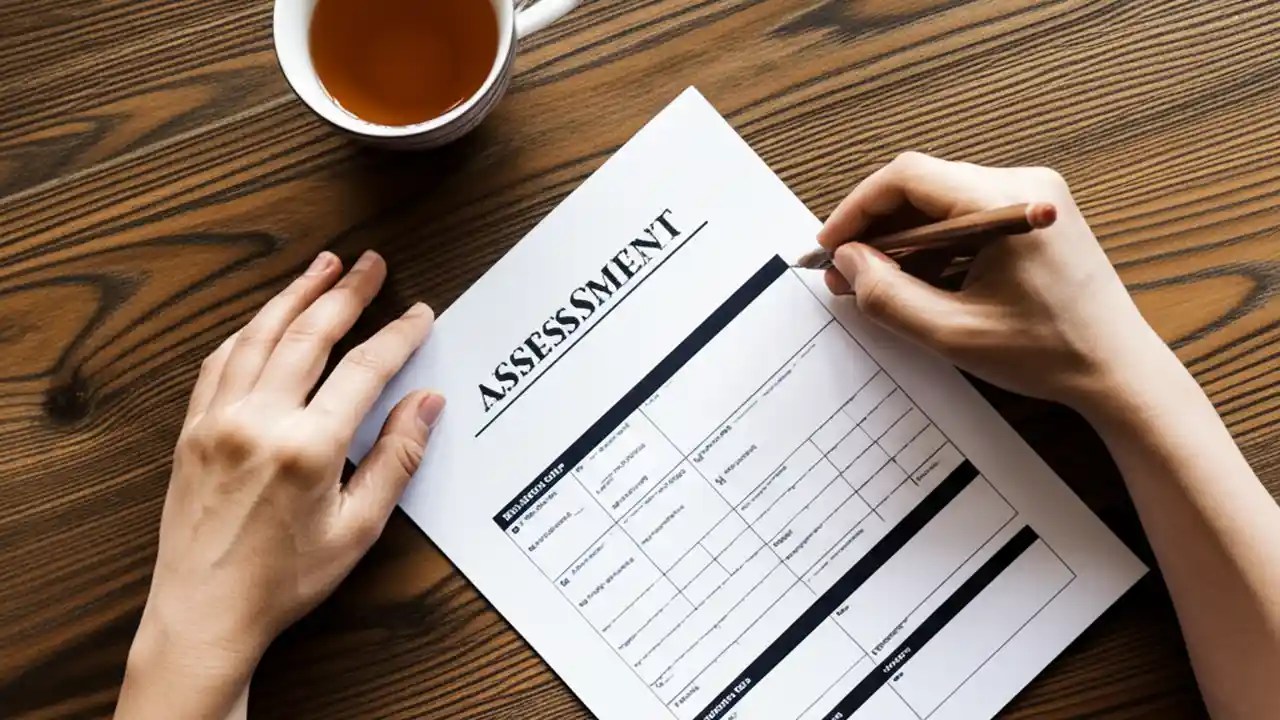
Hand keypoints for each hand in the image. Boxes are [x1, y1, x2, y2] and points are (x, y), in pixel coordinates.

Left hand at [118, 250, 441, 717]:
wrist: (204, 612)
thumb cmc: (282, 580)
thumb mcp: (358, 528)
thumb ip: (396, 458)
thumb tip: (427, 404)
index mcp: (308, 447)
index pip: (365, 369)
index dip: (398, 335)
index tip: (418, 315)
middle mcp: (259, 421)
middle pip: (310, 334)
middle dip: (346, 292)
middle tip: (369, 263)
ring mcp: (219, 420)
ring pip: (261, 335)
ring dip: (294, 295)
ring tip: (322, 266)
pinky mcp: (193, 429)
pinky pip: (221, 361)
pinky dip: (249, 330)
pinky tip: (266, 317)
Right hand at [820, 152, 1168, 412]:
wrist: (1118, 370)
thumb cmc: (1050, 353)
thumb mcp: (953, 332)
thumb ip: (888, 296)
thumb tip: (846, 262)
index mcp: (1007, 202)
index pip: (908, 177)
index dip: (857, 209)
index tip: (829, 246)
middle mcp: (1023, 185)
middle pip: (922, 185)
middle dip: (875, 228)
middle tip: (844, 273)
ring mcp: (1033, 198)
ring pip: (941, 200)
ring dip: (902, 239)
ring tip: (873, 283)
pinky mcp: (1035, 216)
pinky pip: (966, 215)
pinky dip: (932, 244)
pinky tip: (913, 280)